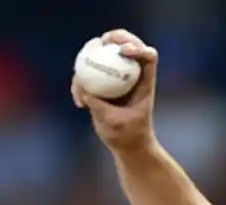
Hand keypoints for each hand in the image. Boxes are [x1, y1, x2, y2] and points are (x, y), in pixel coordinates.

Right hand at [71, 29, 159, 155]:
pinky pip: (88, 76)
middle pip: (126, 46)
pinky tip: (79, 102)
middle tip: (100, 42)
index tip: (122, 51)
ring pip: (104, 56)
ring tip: (79, 77)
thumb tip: (87, 92)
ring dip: (89, 59)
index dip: (137, 47)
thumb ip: (102, 108)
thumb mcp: (117, 124)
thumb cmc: (129, 137)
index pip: (147, 56)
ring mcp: (116, 79)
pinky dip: (80, 85)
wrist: (127, 146)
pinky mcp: (101, 85)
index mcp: (144, 82)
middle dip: (115, 37)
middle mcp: (131, 76)